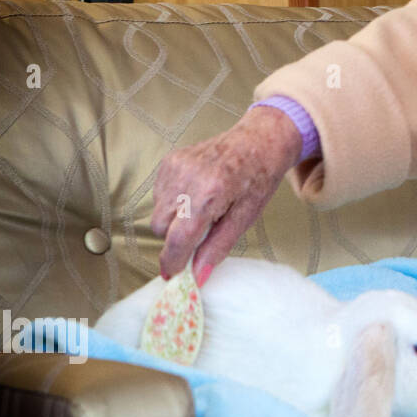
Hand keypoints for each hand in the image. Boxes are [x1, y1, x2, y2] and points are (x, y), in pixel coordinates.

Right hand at [150, 106, 303, 281]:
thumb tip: (198, 276)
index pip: (179, 238)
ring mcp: (174, 166)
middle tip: (201, 232)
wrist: (258, 140)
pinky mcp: (168, 161)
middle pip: (161, 227)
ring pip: (157, 212)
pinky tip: (196, 193)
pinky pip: (159, 195)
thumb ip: (218, 247)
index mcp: (209, 193)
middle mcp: (186, 178)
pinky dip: (174, 202)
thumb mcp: (246, 217)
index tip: (173, 276)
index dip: (173, 261)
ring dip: (174, 219)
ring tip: (204, 207)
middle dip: (176, 238)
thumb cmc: (257, 179)